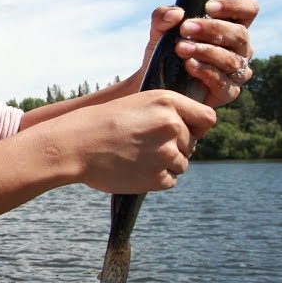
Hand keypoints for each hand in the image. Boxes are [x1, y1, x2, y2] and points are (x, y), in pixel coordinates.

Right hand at [54, 89, 216, 193]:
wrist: (75, 145)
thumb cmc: (100, 123)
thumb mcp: (136, 104)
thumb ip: (165, 112)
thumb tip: (190, 130)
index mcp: (167, 102)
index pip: (207, 118)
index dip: (197, 127)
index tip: (186, 132)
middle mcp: (172, 126)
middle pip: (192, 143)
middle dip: (175, 147)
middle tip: (145, 147)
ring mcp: (166, 153)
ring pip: (181, 163)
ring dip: (165, 164)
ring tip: (137, 158)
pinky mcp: (158, 177)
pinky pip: (169, 180)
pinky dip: (155, 178)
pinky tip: (134, 169)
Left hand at [144, 0, 260, 107]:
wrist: (156, 82)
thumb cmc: (166, 50)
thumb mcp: (160, 30)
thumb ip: (163, 17)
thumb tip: (176, 13)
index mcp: (231, 26)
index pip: (248, 9)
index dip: (235, 5)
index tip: (208, 7)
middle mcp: (240, 48)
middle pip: (240, 34)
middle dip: (213, 29)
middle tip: (185, 28)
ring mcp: (237, 72)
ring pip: (232, 59)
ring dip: (206, 51)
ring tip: (181, 48)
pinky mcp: (227, 92)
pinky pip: (223, 82)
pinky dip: (206, 72)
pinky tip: (189, 65)